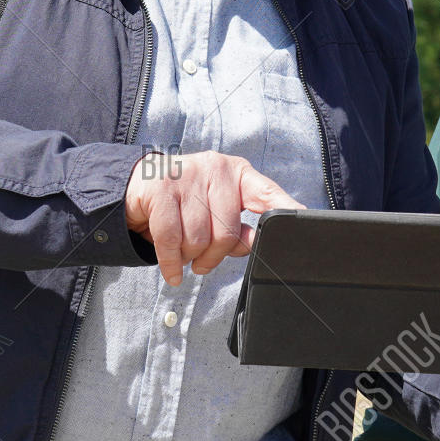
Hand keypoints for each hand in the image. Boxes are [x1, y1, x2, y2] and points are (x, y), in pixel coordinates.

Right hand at [124, 150, 302, 284]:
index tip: (302, 217)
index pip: (266, 193)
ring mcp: (187, 176)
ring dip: (189, 257)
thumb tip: (256, 243)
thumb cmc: (185, 204)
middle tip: (202, 261)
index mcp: (237, 173)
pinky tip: (172, 271)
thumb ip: (239, 229)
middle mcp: (215, 169)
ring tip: (183, 251)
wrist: (137, 187)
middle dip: (213, 256)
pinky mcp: (160, 189)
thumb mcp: (216, 212)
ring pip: (198, 239)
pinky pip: (171, 239)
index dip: (284, 207)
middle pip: (227, 232)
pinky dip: (171, 263)